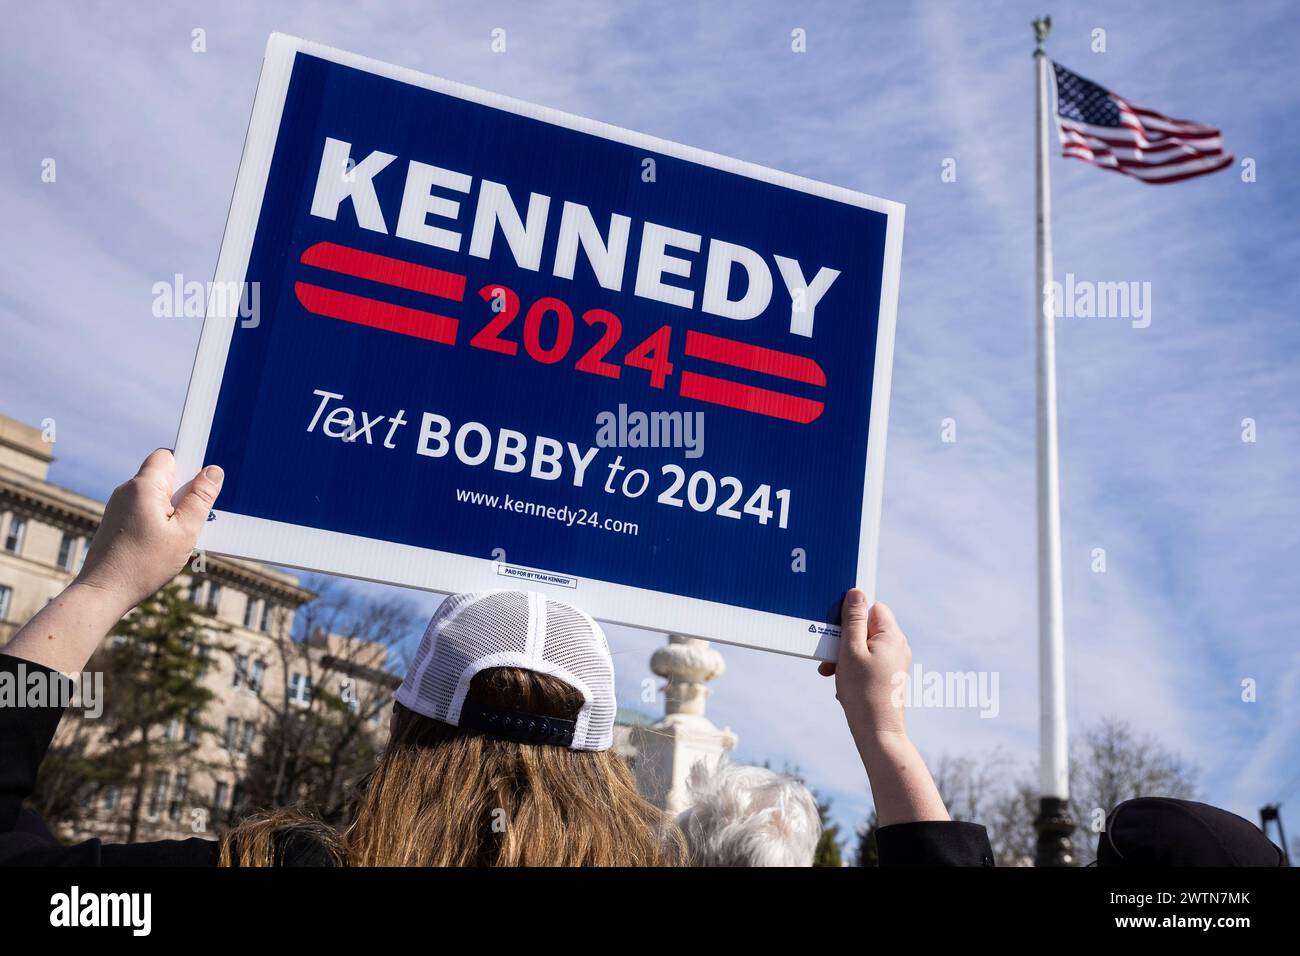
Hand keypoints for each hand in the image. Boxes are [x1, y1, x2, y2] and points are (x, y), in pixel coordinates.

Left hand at [74, 449, 222, 614]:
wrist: (103, 592)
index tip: (202, 489)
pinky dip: (161, 524)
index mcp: (144, 486)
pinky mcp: (117, 521)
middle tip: (196, 523)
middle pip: (165, 478)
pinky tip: (167, 547)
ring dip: (175, 513)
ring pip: (157, 497)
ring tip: (181, 541)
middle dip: (185, 496)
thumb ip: (200, 499)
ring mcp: (120, 506)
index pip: (168, 456)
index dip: (188, 467)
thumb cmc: (143, 565)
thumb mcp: (184, 532)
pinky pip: (147, 512)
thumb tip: (213, 471)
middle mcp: (128, 491)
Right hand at [817, 590, 910, 740]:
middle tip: (829, 656)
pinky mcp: (889, 676)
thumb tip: (856, 593)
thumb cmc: (863, 692)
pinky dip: (852, 668)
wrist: (878, 733)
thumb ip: (853, 620)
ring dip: (845, 656)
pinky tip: (842, 683)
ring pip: (864, 646)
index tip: (835, 626)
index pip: (872, 607)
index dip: (852, 613)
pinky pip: (867, 662)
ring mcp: (895, 662)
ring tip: (832, 673)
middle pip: (866, 627)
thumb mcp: (851, 650)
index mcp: (892, 636)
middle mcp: (898, 646)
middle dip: (844, 639)